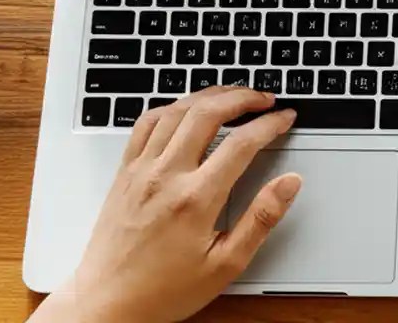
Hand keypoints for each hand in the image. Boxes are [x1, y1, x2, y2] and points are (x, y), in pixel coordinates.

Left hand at [29, 87, 301, 322]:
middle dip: (242, 97)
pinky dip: (171, 107)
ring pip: (176, 110)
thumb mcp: (226, 264)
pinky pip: (146, 123)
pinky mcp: (125, 172)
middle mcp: (165, 177)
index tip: (285, 118)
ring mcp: (141, 171)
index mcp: (195, 199)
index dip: (270, 124)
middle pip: (208, 113)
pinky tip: (187, 108)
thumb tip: (290, 184)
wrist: (107, 304)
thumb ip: (261, 218)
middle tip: (264, 98)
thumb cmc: (164, 290)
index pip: (241, 143)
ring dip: (209, 96)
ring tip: (233, 95)